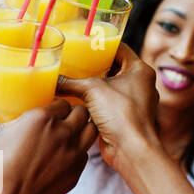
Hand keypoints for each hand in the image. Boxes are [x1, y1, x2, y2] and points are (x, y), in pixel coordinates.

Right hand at [0, 98, 96, 193]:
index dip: (54, 103)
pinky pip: (84, 154)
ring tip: (64, 134)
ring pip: (90, 132)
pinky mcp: (75, 174)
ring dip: (80, 129)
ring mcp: (73, 156)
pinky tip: (60, 155)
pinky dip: (77, 151)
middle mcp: (64, 134)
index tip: (44, 109)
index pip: (62, 101)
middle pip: (82, 113)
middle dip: (71, 113)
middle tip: (56, 120)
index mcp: (43, 119)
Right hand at [56, 43, 160, 172]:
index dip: (103, 44)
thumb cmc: (121, 115)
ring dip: (95, 85)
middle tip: (77, 61)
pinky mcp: (126, 118)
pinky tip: (80, 101)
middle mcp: (141, 84)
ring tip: (76, 80)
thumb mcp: (92, 90)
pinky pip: (109, 104)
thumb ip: (70, 82)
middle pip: (115, 68)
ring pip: (112, 87)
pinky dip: (97, 102)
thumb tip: (52, 80)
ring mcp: (135, 102)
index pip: (120, 48)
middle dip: (96, 66)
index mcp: (140, 70)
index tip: (86, 44)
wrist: (131, 149)